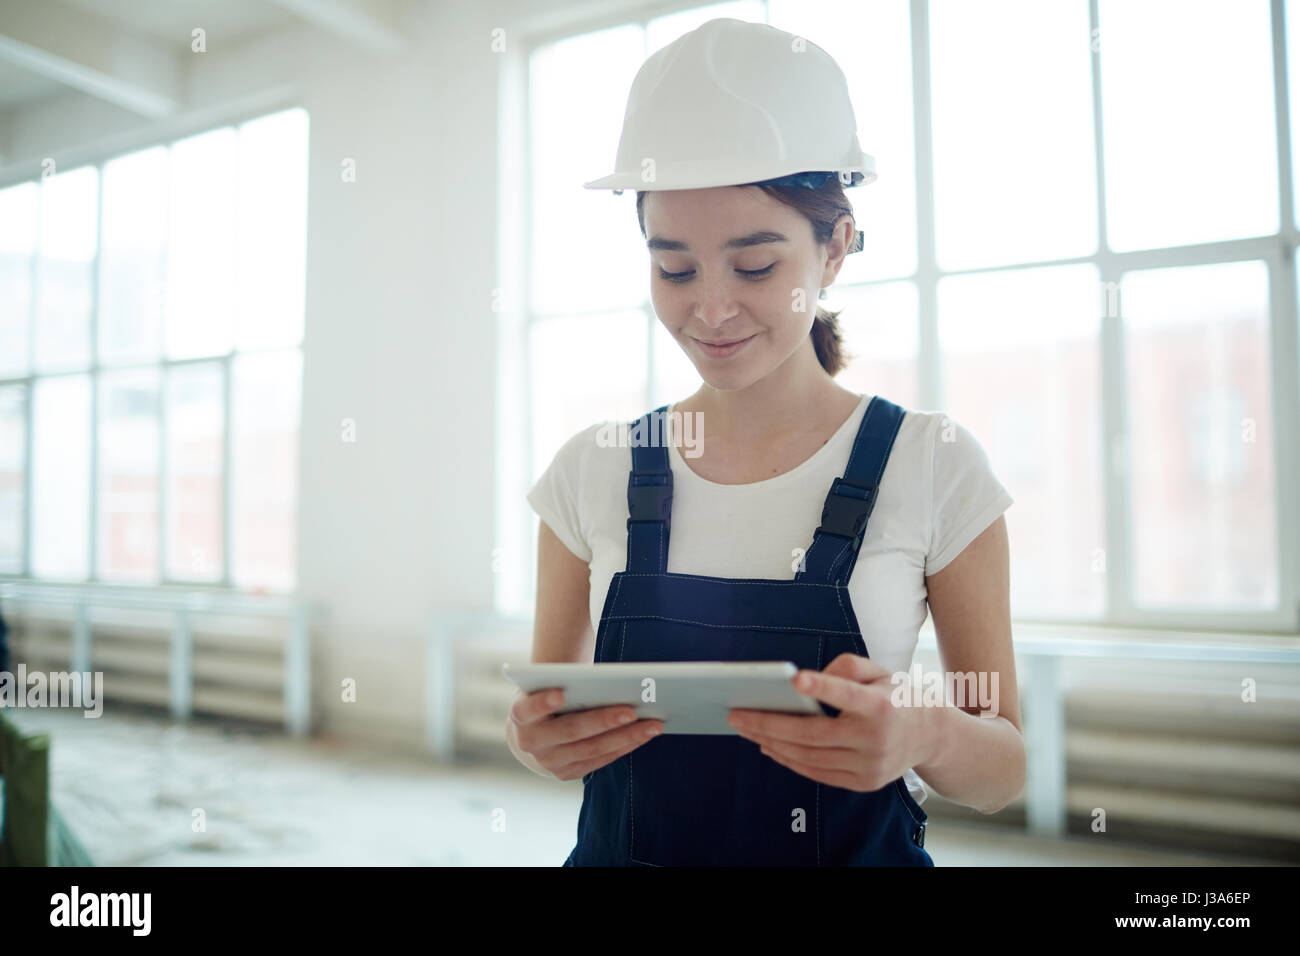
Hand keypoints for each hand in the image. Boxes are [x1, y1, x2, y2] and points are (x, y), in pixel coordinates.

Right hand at [508, 688, 663, 780]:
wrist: (534, 728)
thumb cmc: (548, 695)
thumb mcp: (548, 684)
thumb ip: (568, 682)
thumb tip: (614, 679)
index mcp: (520, 714)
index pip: (527, 708)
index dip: (541, 703)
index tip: (560, 693)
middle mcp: (530, 742)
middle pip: (571, 731)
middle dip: (604, 720)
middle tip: (632, 710)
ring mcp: (548, 762)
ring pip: (591, 749)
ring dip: (625, 737)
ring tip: (653, 724)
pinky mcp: (566, 773)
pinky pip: (600, 760)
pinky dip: (624, 746)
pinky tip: (644, 734)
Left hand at [726, 653, 931, 791]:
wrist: (930, 736)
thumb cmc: (895, 695)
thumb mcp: (880, 670)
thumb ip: (846, 667)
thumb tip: (805, 683)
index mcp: (880, 705)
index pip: (848, 694)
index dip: (822, 686)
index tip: (795, 678)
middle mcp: (875, 739)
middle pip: (812, 734)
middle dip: (768, 724)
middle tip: (737, 715)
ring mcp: (869, 766)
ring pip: (809, 758)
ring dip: (772, 744)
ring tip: (746, 730)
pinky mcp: (862, 783)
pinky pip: (817, 773)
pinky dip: (789, 760)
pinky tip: (769, 746)